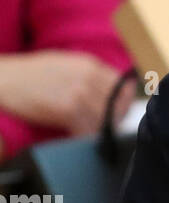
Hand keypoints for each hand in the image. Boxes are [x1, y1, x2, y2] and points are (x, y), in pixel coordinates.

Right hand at [0, 50, 133, 134]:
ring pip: (104, 121)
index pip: (121, 86)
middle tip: (102, 129)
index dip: (122, 103)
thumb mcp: (64, 65)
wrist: (3, 79)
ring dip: (97, 132)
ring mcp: (79, 92)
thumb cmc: (30, 75)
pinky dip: (84, 138)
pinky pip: (88, 131)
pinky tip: (74, 136)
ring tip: (85, 133)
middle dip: (112, 121)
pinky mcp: (67, 109)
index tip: (116, 114)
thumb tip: (112, 92)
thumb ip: (88, 75)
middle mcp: (88, 76)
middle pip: (116, 107)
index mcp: (89, 64)